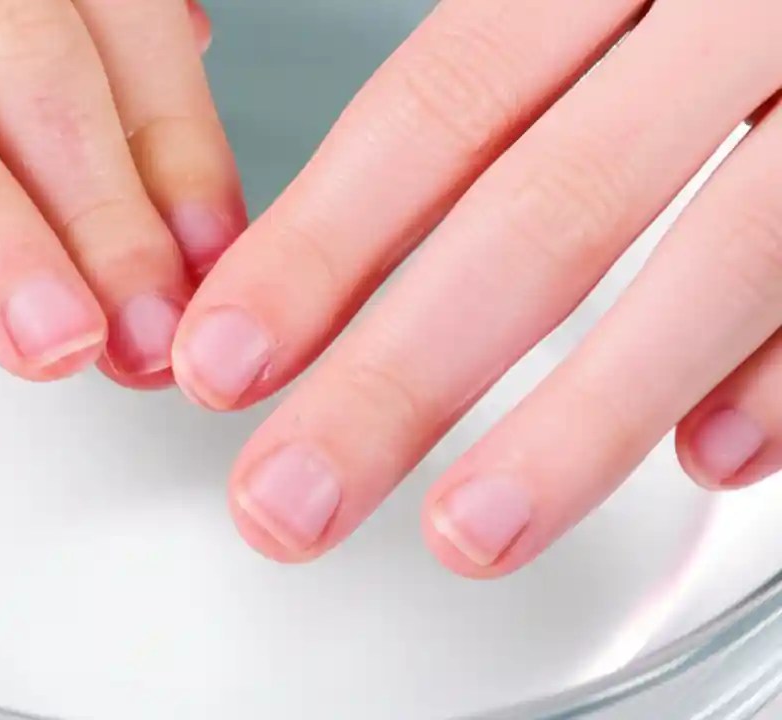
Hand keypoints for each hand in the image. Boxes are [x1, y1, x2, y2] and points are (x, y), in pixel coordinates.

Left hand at [172, 0, 781, 575]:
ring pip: (724, 258)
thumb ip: (508, 70)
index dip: (323, 241)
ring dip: (584, 418)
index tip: (227, 357)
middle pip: (545, 208)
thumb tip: (335, 228)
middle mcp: (741, 6)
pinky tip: (713, 461)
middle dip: (402, 376)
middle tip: (292, 496)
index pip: (440, 104)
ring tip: (469, 530)